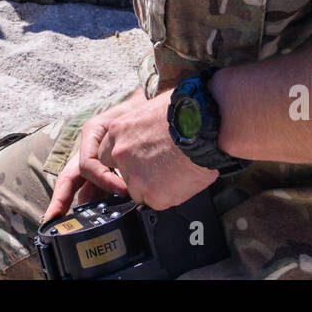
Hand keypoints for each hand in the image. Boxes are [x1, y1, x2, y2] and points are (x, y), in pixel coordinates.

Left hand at [44, 90, 218, 220]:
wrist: (204, 124)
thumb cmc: (186, 111)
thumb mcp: (151, 109)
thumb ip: (139, 129)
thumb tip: (145, 137)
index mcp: (118, 130)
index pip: (107, 155)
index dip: (122, 164)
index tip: (132, 168)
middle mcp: (120, 153)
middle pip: (119, 176)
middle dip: (134, 179)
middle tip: (156, 174)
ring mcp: (134, 175)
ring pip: (138, 191)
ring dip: (154, 187)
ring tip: (176, 173)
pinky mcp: (151, 193)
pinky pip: (157, 202)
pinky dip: (169, 196)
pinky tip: (182, 180)